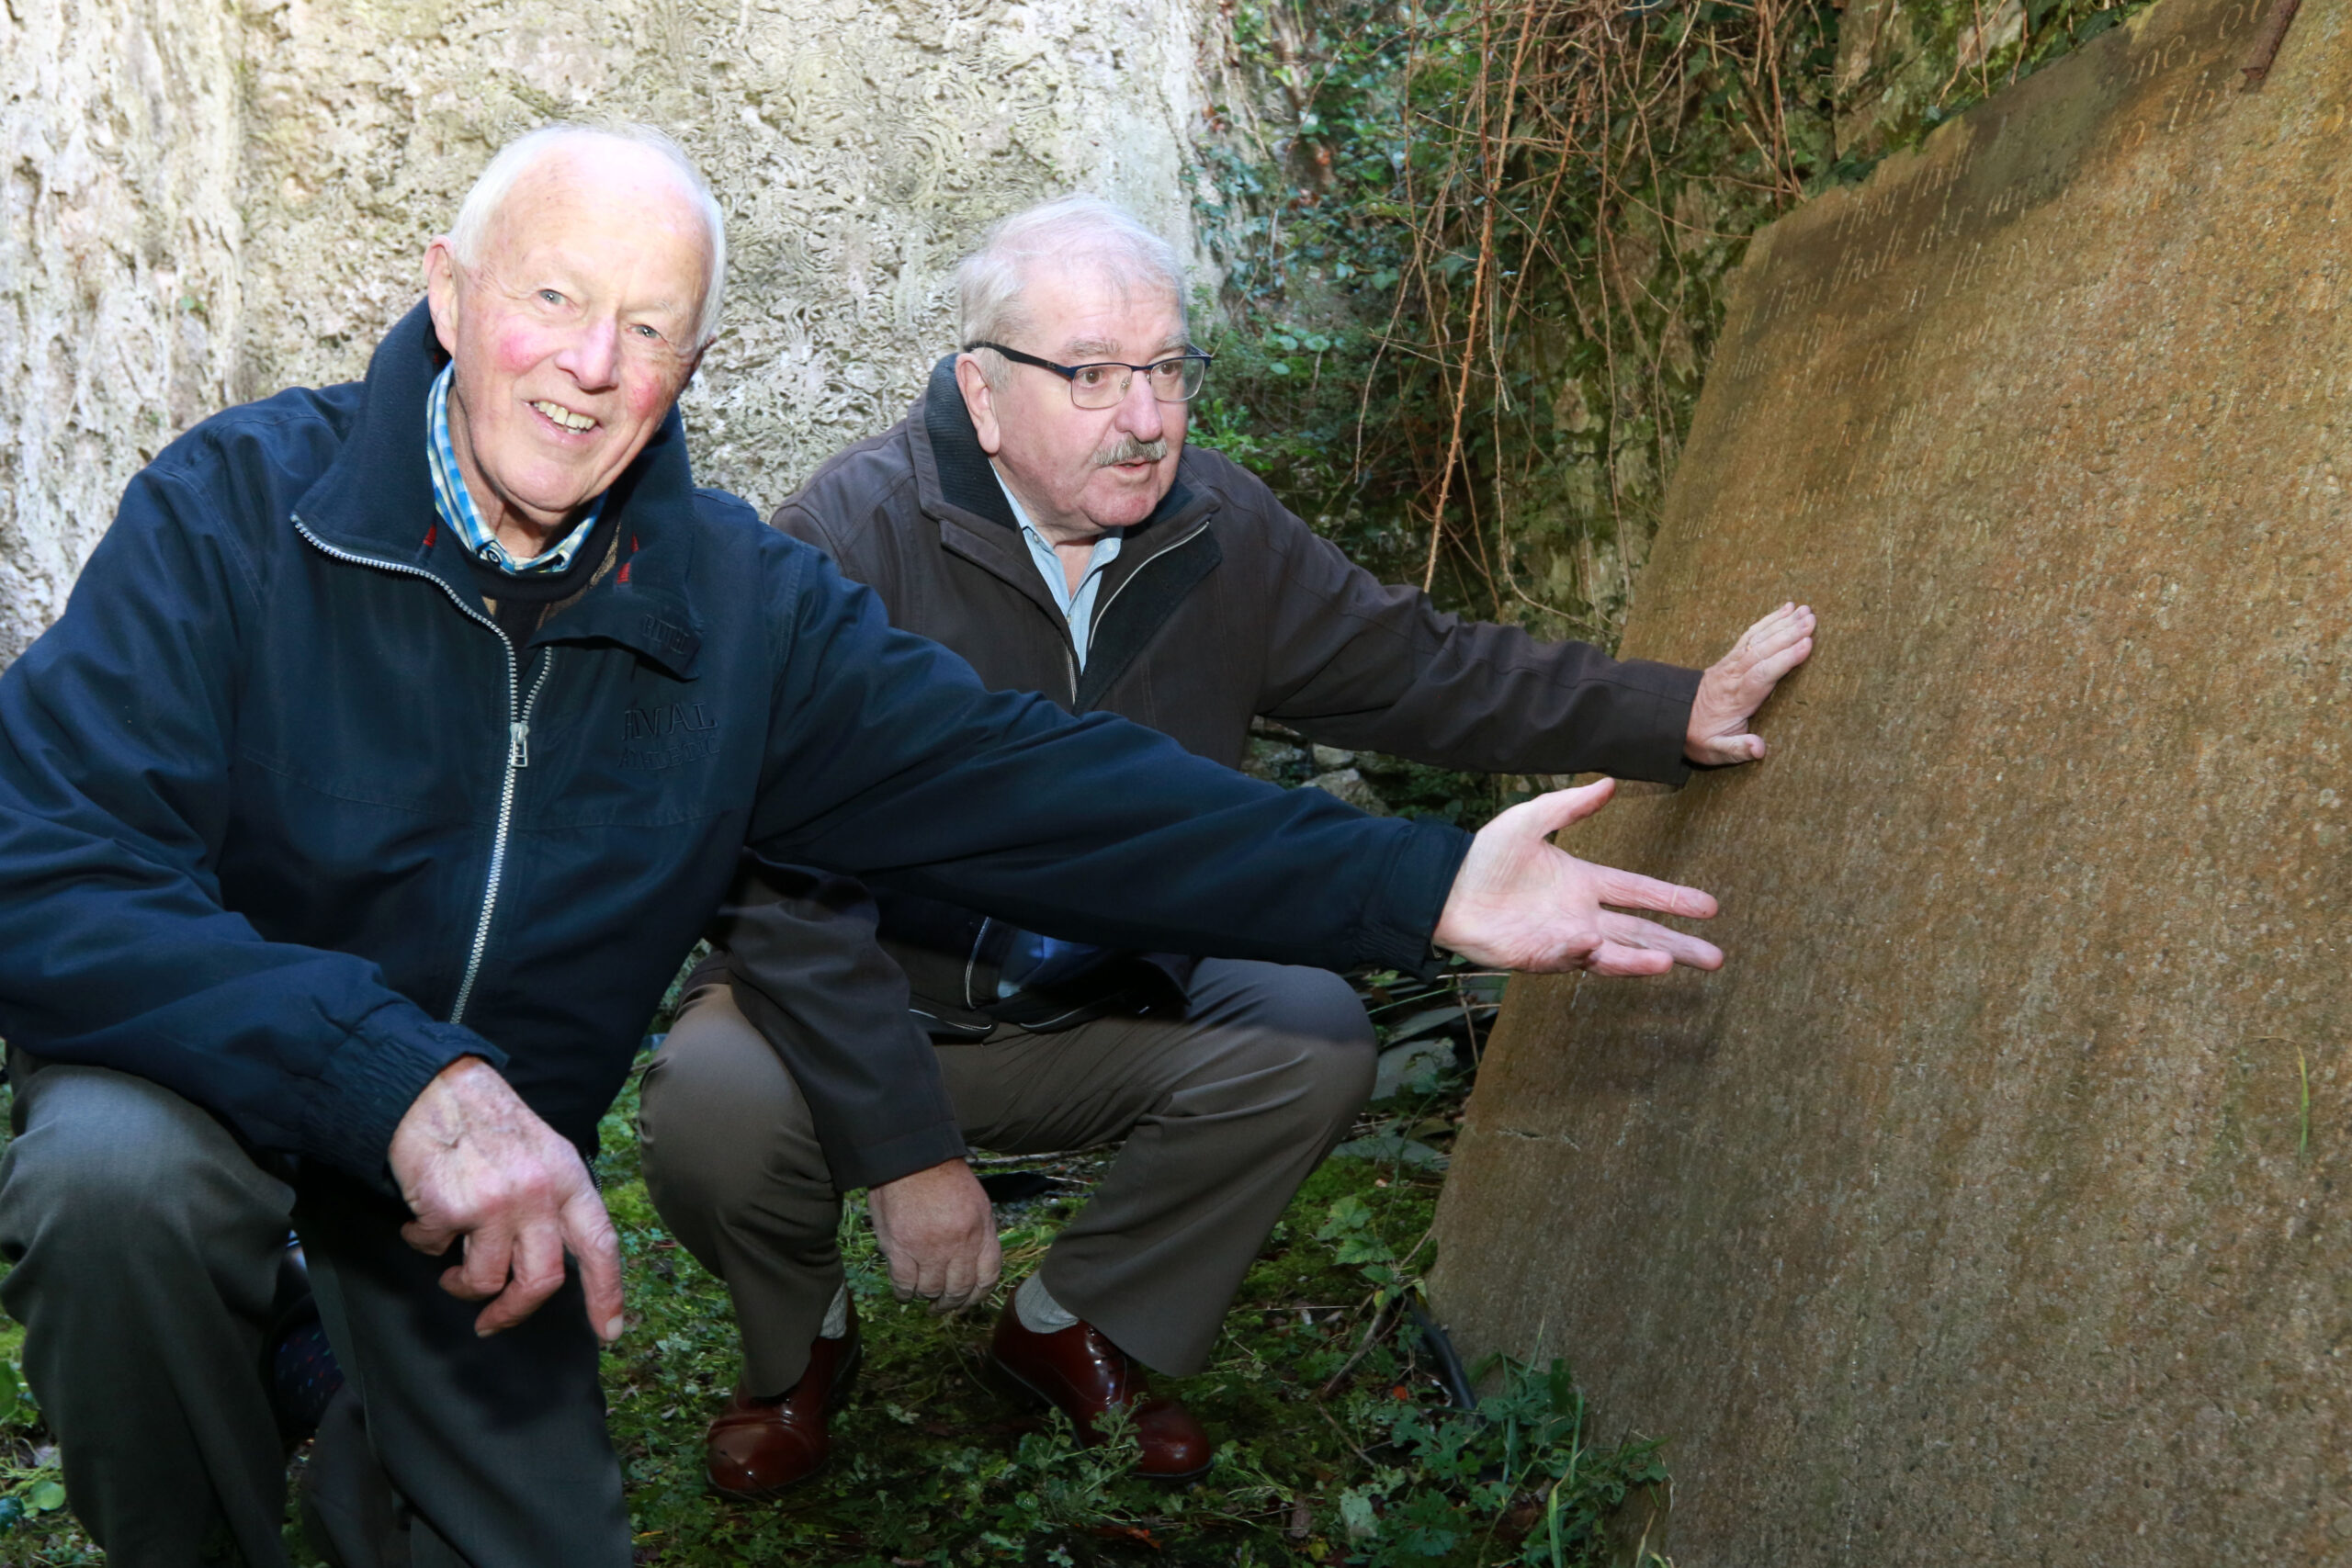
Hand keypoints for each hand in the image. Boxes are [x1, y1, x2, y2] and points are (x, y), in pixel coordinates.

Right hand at [388, 1056, 623, 1342]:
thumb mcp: (543, 1153)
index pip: (600, 1246)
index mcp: (568, 1180)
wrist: (434, 1090)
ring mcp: (495, 1203)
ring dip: (461, 1282)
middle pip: (541, 1280)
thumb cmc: (490, 1124)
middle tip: (491, 1322)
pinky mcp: (449, 1208)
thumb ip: (555, 1201)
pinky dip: (425, 1243)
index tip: (609, 1331)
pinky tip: (424, 1219)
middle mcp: (538, 1194)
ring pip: (484, 1279)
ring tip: (449, 1265)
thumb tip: (556, 1258)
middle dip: (514, 1312)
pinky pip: (434, 1252)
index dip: (606, 1293)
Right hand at [867, 1157, 1001, 1314]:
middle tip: (943, 1307)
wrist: (912, 1158)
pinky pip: (904, 1284)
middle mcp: (959, 1245)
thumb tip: (975, 1262)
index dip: (979, 1295)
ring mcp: (929, 1250)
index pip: (988, 1276)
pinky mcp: (901, 1249)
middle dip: (952, 1303)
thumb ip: (979, 1234)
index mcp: (981, 1232)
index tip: (969, 1300)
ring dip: (928, 1298)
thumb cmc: (944, 1176)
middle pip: (960, 1289)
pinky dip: (905, 1294)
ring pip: (932, 1290)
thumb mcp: (977, 1202)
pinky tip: (904, 1294)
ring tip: (924, 1298)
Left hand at [1432, 778, 1721, 974]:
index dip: (1674, 899)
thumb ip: (1570, 806)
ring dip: (1642, 959)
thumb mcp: (1529, 820)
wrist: (1444, 887)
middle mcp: (1581, 915)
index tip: (1710, 908)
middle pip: (1640, 933)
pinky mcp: (1540, 956)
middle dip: (1677, 945)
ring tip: (1669, 962)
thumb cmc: (1484, 855)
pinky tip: (1597, 945)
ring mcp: (1563, 939)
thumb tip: (1609, 782)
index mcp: (1583, 882)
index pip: (1640, 892)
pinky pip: (1569, 958)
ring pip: (1613, 953)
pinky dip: (1584, 954)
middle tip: (1715, 958)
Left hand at [1685, 601, 1814, 765]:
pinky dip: (1768, 620)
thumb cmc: (1700, 737)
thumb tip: (1759, 749)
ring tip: (1806, 610)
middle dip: (1789, 634)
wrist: (1673, 720)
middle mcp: (1734, 676)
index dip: (1784, 659)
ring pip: (1758, 639)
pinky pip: (1750, 635)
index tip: (1806, 645)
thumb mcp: (1715, 751)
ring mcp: (1731, 664)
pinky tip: (1786, 609)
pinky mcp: (1731, 657)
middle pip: (1763, 651)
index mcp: (1737, 698)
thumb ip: (1737, 749)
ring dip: (1782, 623)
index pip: (1762, 675)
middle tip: (1812, 620)